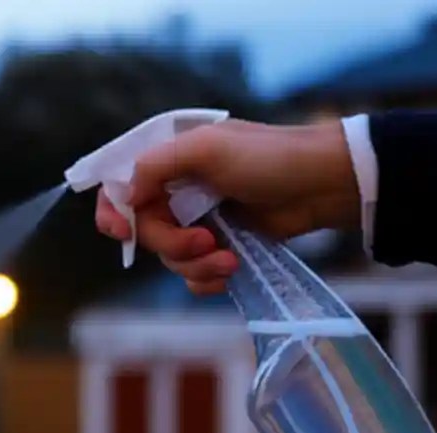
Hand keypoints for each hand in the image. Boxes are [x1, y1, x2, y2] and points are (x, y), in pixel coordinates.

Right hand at [95, 118, 359, 293]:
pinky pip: (192, 274)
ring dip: (195, 264)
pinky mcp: (220, 247)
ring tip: (229, 259)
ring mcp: (197, 220)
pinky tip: (230, 271)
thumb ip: (156, 167)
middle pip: (144, 231)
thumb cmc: (270, 158)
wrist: (324, 185)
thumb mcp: (208, 150)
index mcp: (168, 159)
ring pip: (169, 257)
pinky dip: (206, 278)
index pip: (119, 186)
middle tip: (206, 241)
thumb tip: (124, 197)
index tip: (120, 232)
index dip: (112, 211)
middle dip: (171, 244)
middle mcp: (176, 190)